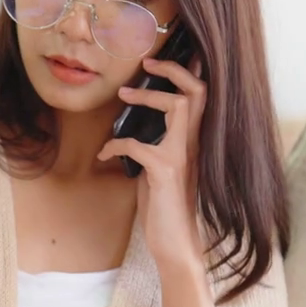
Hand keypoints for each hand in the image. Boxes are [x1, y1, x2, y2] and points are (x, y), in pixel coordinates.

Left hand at [97, 55, 207, 269]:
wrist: (175, 244)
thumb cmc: (166, 208)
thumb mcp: (161, 170)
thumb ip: (157, 148)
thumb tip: (136, 133)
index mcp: (193, 142)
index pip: (202, 98)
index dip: (186, 73)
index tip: (161, 63)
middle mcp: (194, 145)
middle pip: (199, 91)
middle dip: (173, 71)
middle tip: (147, 65)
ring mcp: (182, 157)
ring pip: (179, 106)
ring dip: (147, 98)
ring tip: (123, 95)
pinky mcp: (165, 171)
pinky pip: (137, 144)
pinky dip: (115, 144)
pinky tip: (103, 155)